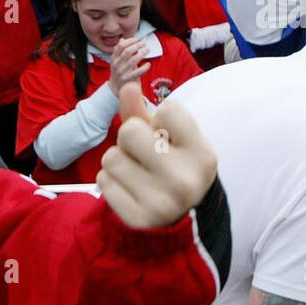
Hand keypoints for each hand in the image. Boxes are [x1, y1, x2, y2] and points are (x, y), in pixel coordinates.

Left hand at [96, 83, 217, 228]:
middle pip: (129, 130)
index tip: (168, 136)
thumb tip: (127, 86)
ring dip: (118, 160)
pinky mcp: (136, 219)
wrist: (180, 216)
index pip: (168, 109)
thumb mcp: (171, 138)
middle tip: (145, 155)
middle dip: (130, 138)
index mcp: (203, 155)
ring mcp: (161, 203)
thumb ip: (145, 111)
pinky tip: (129, 188)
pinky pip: (102, 180)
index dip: (160, 119)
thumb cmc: (174, 165)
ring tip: (137, 172)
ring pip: (110, 157)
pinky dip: (110, 181)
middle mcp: (185, 180)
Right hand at [105, 37, 149, 93]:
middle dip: (137, 46)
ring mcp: (122, 72)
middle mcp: (116, 65)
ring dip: (142, 53)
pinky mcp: (128, 79)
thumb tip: (122, 40)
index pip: (120, 46)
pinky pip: (138, 72)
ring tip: (147, 50)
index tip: (136, 39)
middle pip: (127, 52)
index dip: (129, 41)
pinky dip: (145, 67)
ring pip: (133, 60)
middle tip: (144, 43)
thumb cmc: (120, 72)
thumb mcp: (117, 61)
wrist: (118, 88)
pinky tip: (148, 64)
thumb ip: (120, 51)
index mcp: (113, 59)